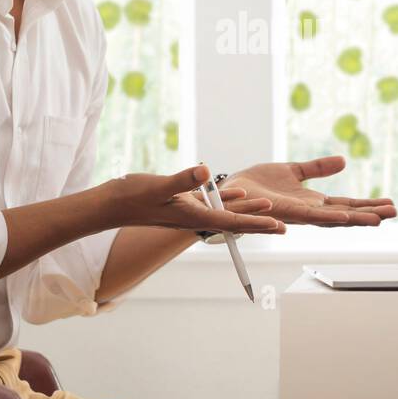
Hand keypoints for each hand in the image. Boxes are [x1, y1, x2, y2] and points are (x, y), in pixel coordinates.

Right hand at [104, 164, 285, 235]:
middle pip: (235, 222)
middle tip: (285, 227)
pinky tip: (239, 193)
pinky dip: (228, 199)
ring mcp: (189, 211)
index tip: (278, 226)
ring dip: (248, 211)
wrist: (112, 203)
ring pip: (226, 212)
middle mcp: (195, 217)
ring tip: (270, 209)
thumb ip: (183, 179)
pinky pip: (212, 203)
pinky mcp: (183, 202)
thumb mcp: (160, 185)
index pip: (232, 223)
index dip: (256, 224)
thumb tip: (207, 171)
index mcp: (194, 217)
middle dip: (259, 224)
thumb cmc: (132, 196)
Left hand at [226, 155, 397, 226]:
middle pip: (345, 215)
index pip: (346, 205)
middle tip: (394, 213)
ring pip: (331, 219)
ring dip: (354, 220)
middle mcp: (309, 212)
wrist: (229, 192)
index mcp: (312, 203)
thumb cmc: (257, 185)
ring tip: (377, 219)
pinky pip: (308, 216)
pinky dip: (327, 217)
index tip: (389, 205)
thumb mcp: (294, 171)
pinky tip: (343, 217)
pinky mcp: (284, 211)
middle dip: (369, 215)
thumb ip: (317, 169)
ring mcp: (298, 214)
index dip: (367, 206)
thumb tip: (344, 161)